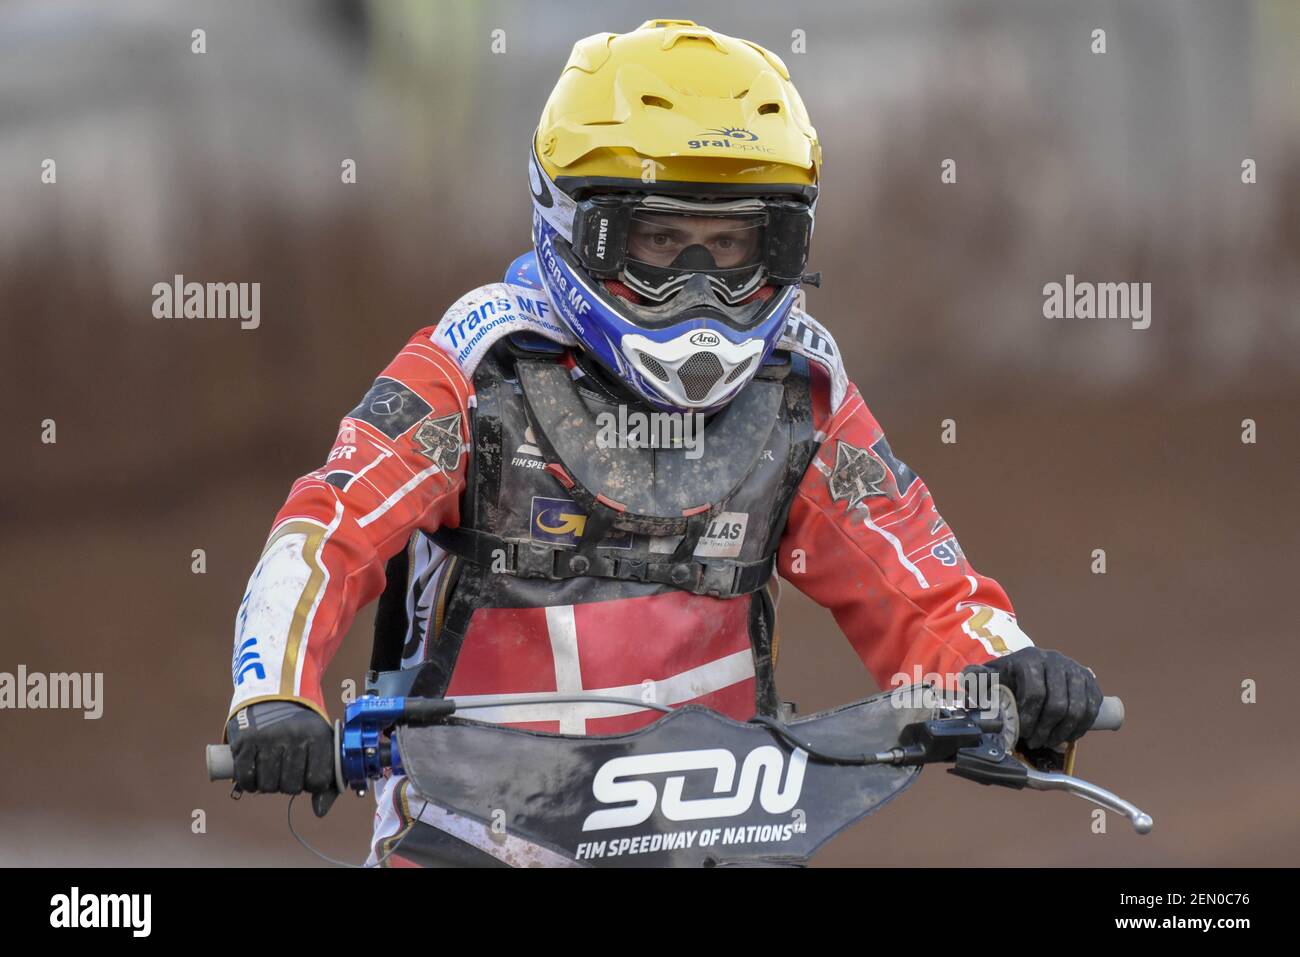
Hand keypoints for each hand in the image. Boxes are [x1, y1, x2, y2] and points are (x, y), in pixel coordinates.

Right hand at [226, 700, 337, 816]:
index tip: (307, 773)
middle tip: (287, 771)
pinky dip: (250, 783)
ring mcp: (267, 739)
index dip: (312, 784)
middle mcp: (293, 737)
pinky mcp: (245, 741)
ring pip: (268, 786)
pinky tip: (255, 775)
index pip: (317, 782)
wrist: (275, 693)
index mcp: (317, 736)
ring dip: (269, 785)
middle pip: (291, 787)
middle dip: (289, 785)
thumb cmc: (302, 726)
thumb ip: (327, 779)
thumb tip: (319, 812)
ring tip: (272, 771)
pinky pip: (247, 778)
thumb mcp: (322, 743)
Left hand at [963, 647, 1102, 749]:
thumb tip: (964, 681)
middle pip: (1058, 703)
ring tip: (1048, 742)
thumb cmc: (1009, 676)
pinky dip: (1080, 728)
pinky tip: (1066, 737)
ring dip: (1063, 732)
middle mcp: (1056, 661)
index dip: (1028, 717)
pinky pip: (1092, 709)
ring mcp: (1076, 670)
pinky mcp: (1090, 681)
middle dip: (1045, 729)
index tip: (1021, 732)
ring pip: (1078, 709)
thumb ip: (976, 679)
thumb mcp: (991, 675)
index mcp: (1030, 659)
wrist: (1033, 666)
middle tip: (1034, 742)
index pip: (1035, 692)